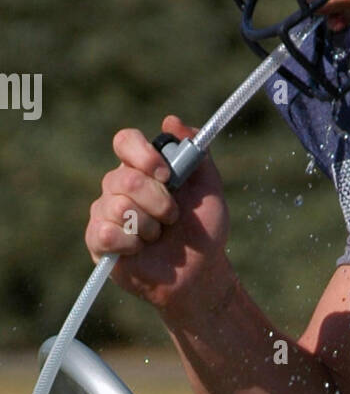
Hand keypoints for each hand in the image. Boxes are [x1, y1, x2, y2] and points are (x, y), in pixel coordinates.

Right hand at [85, 114, 231, 313]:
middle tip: (172, 217)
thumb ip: (196, 153)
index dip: (143, 154)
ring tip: (158, 237)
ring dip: (149, 226)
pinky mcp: (97, 241)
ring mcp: (105, 212)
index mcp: (142, 168)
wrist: (200, 272)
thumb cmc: (203, 230)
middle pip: (124, 177)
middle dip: (159, 201)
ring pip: (118, 206)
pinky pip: (106, 232)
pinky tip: (140, 250)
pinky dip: (131, 243)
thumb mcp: (208, 187)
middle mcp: (118, 186)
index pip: (125, 140)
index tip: (167, 175)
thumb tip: (171, 120)